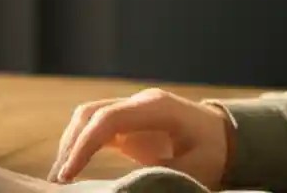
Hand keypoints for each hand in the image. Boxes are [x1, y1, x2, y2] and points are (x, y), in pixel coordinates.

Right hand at [47, 88, 231, 187]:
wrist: (227, 137)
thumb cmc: (215, 151)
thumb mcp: (196, 168)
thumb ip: (162, 174)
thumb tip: (126, 187)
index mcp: (155, 107)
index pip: (107, 119)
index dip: (83, 145)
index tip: (68, 174)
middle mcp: (138, 103)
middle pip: (90, 113)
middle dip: (70, 145)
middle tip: (58, 180)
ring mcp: (131, 110)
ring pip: (88, 118)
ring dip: (71, 144)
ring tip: (60, 178)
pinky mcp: (128, 123)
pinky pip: (96, 129)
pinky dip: (81, 146)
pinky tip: (72, 169)